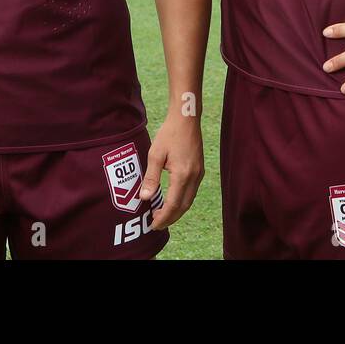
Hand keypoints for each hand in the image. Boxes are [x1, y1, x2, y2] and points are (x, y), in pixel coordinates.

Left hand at [138, 111, 203, 229]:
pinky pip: (192, 192)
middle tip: (156, 224)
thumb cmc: (169, 134)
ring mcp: (199, 174)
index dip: (163, 217)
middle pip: (183, 206)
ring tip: (162, 214)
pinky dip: (182, 201)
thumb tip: (144, 198)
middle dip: (170, 218)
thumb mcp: (155, 155)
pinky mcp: (200, 170)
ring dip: (177, 211)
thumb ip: (151, 177)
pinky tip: (172, 200)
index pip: (173, 205)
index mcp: (183, 175)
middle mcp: (194, 177)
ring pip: (189, 200)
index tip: (153, 224)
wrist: (186, 119)